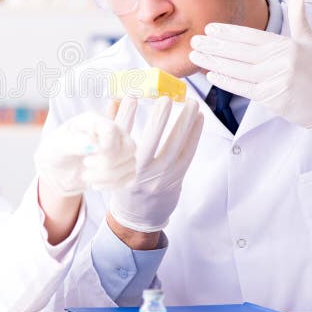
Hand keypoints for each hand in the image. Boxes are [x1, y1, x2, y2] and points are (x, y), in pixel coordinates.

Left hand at [35, 108, 137, 196]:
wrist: (58, 170)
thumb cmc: (55, 152)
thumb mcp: (55, 147)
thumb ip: (72, 143)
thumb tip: (93, 145)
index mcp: (93, 120)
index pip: (112, 129)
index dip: (105, 147)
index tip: (87, 158)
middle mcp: (112, 131)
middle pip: (128, 147)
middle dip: (107, 163)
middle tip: (86, 165)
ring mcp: (120, 148)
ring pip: (131, 162)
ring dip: (108, 176)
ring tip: (86, 176)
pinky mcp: (123, 165)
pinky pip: (131, 176)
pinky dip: (114, 184)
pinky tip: (96, 184)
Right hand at [109, 97, 203, 231]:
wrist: (139, 215)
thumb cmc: (124, 181)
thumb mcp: (112, 159)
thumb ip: (114, 129)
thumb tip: (115, 99)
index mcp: (119, 166)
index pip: (120, 137)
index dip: (125, 115)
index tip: (130, 95)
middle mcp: (140, 172)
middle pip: (150, 143)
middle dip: (159, 119)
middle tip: (165, 98)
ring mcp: (161, 176)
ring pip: (175, 147)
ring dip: (185, 123)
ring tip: (192, 102)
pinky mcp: (177, 177)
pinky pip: (188, 153)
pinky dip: (195, 135)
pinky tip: (199, 118)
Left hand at [188, 0, 311, 140]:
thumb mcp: (309, 42)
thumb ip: (299, 18)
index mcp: (287, 46)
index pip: (252, 36)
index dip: (229, 32)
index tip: (209, 27)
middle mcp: (282, 61)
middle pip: (241, 51)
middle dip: (215, 45)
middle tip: (194, 39)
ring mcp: (277, 80)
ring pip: (238, 69)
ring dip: (214, 62)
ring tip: (196, 55)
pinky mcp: (272, 98)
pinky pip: (243, 88)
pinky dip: (226, 81)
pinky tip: (210, 74)